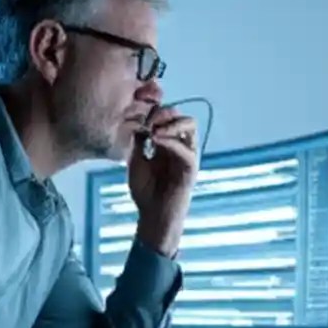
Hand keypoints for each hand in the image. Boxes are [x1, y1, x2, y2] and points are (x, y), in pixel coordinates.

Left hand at [128, 106, 198, 256]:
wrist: (152, 216)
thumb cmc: (144, 192)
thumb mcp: (136, 161)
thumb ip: (139, 142)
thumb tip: (138, 122)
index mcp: (167, 144)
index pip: (169, 117)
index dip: (156, 111)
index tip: (138, 114)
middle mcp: (180, 147)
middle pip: (182, 117)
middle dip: (166, 113)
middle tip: (149, 120)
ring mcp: (187, 156)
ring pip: (191, 126)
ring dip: (171, 123)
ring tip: (153, 129)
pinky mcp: (190, 168)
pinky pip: (186, 149)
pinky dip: (171, 141)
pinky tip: (155, 140)